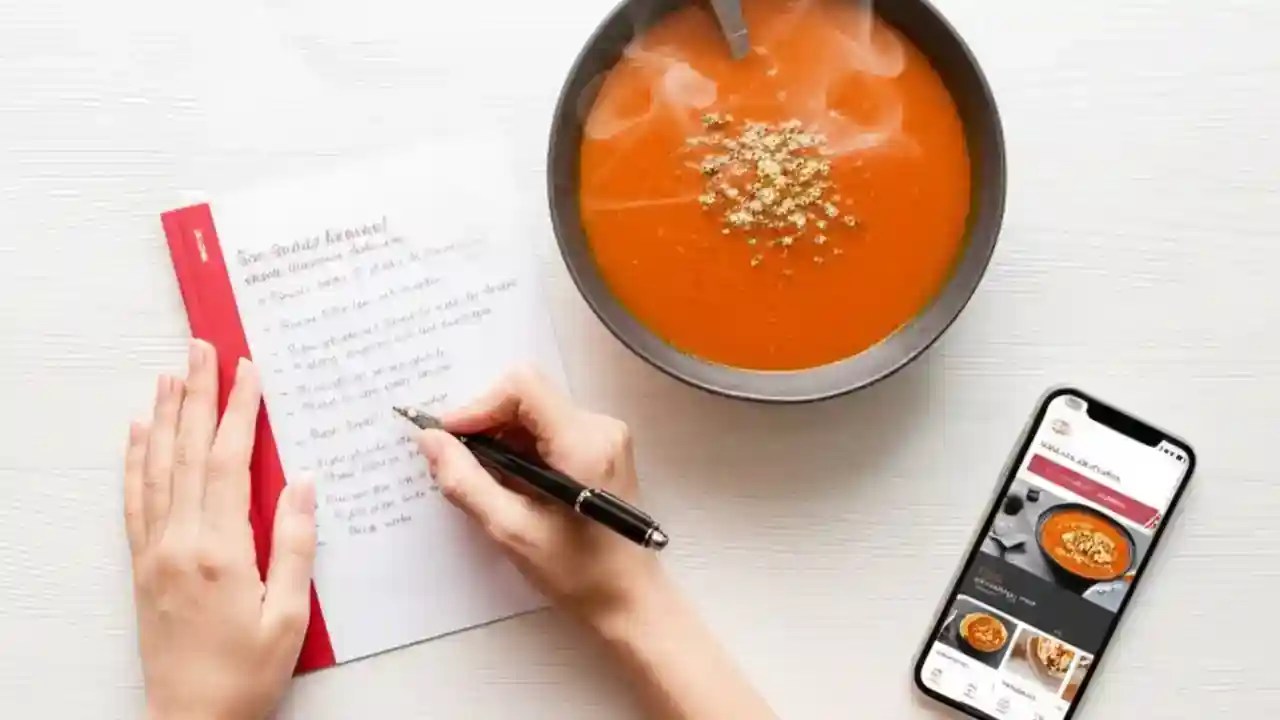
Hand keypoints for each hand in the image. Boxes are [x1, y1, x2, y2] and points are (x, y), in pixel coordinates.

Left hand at [124, 340, 315, 719]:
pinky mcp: (143, 566)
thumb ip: (296, 544)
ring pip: (156, 469)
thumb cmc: (247, 673)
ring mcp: (155, 552)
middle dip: (197, 395)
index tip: (247, 370)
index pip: (228, 463)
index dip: (239, 411)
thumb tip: (303, 482)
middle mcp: (179, 542)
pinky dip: (134, 461)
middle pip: (187, 453)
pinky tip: (137, 433)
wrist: (192, 719)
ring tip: (170, 374)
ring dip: (164, 417)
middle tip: (201, 349)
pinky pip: (135, 501)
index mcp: (220, 551)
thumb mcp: (290, 614)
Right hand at [416, 367, 662, 629]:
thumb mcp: (512, 530)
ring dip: (501, 439)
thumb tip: (430, 440)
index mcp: (584, 443)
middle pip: (527, 398)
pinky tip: (510, 484)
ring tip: (484, 480)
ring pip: (535, 413)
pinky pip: (549, 430)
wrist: (630, 599)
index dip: (478, 406)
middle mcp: (600, 427)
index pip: (523, 388)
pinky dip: (521, 448)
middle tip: (458, 462)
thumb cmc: (577, 573)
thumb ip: (466, 481)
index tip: (448, 438)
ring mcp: (605, 436)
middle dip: (486, 424)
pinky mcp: (602, 449)